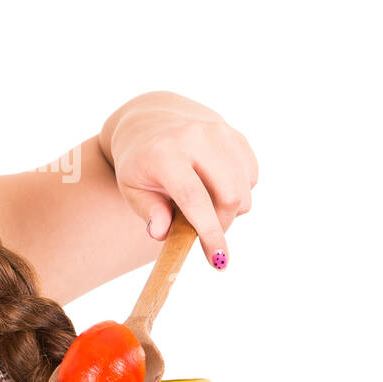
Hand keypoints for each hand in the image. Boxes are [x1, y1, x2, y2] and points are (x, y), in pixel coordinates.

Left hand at [104, 92, 258, 269]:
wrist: (153, 120)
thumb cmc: (141, 162)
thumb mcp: (132, 188)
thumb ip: (148, 211)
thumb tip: (161, 232)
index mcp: (164, 152)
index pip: (193, 198)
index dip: (209, 233)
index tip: (219, 261)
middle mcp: (195, 137)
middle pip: (228, 196)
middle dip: (222, 225)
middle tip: (205, 233)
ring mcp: (219, 132)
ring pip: (244, 190)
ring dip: (231, 210)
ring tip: (205, 205)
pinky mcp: (235, 135)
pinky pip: (251, 177)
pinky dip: (239, 191)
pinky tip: (215, 185)